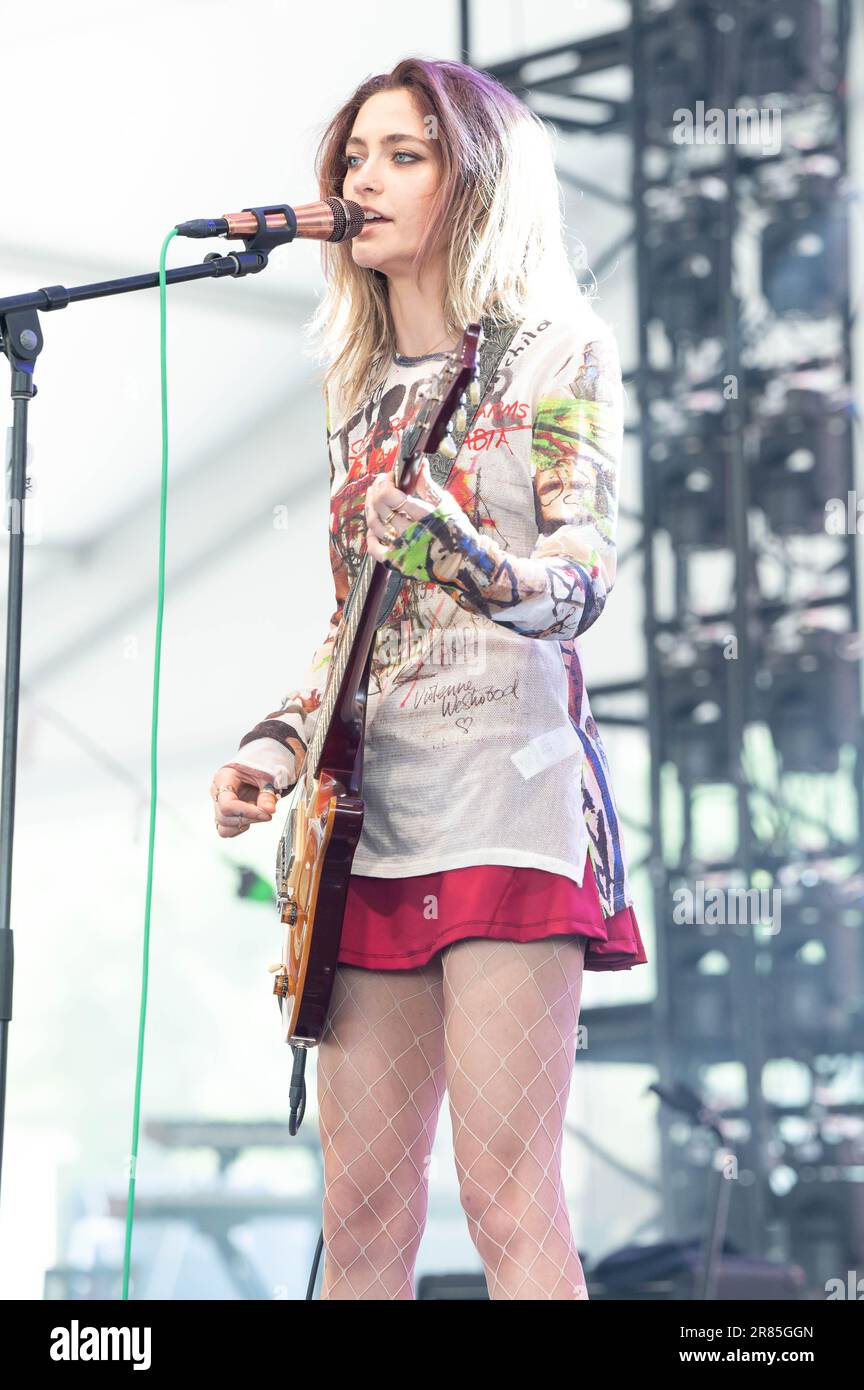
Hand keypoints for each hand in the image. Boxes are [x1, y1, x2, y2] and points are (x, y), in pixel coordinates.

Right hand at [210, 763, 280, 837]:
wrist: (255, 768)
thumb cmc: (256, 768)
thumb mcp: (265, 776)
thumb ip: (267, 794)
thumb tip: (268, 810)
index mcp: (223, 778)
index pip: (226, 804)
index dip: (247, 812)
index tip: (265, 813)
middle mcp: (216, 793)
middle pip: (224, 817)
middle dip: (249, 818)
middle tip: (266, 813)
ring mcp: (218, 805)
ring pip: (223, 827)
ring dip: (243, 825)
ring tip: (257, 814)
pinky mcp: (224, 814)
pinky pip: (227, 830)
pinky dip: (241, 828)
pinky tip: (251, 817)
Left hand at [364, 457, 480, 576]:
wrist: (464, 562)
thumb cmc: (458, 531)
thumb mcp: (447, 504)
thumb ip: (429, 485)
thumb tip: (420, 464)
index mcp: (424, 516)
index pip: (391, 496)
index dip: (386, 482)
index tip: (391, 476)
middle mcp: (410, 533)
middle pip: (380, 508)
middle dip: (377, 490)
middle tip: (381, 484)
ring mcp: (402, 549)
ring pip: (375, 525)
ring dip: (371, 508)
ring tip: (374, 498)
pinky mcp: (398, 563)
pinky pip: (375, 550)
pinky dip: (371, 537)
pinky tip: (373, 527)